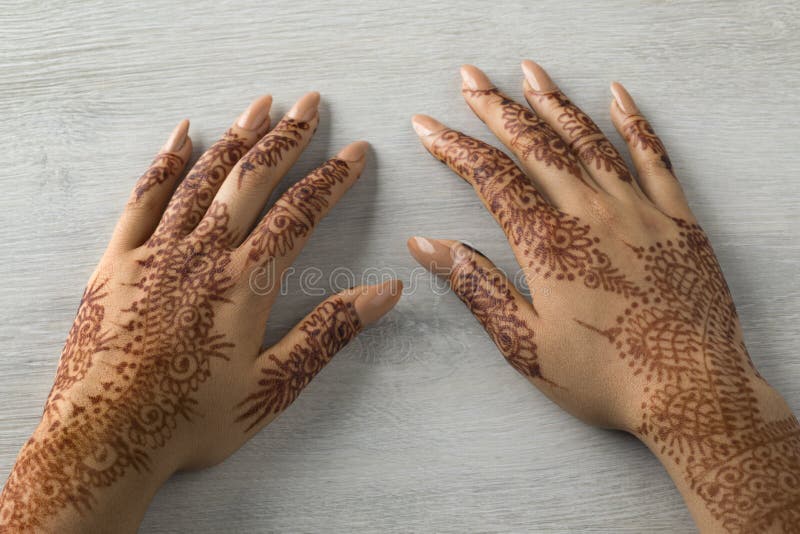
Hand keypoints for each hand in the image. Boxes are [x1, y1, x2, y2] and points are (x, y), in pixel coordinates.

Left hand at [0, 93, 400, 531]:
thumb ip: (329, 331)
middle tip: (311, 103)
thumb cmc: (193, 417)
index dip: (332, 178)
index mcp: (246, 281)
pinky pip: (144, 197)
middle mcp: (204, 252)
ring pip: (203, 178)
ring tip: (261, 106)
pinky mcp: (118, 260)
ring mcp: (157, 251)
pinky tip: (182, 135)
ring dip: (236, 138)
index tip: (356, 151)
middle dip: (286, 137)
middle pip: (253, 179)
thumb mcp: (275, 384)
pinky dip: (166, 162)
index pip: (300, 212)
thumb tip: (388, 291)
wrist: (106, 437)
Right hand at [408, 62, 799, 532]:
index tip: (428, 125)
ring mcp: (638, 209)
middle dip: (497, 107)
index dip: (455, 147)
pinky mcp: (677, 218)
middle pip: (535, 145)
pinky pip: (653, 155)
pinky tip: (617, 95)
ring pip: (588, 139)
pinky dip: (633, 121)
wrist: (692, 393)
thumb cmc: (605, 376)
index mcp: (548, 243)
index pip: (491, 178)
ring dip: (554, 102)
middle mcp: (591, 212)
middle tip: (470, 77)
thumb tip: (425, 244)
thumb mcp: (525, 342)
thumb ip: (476, 286)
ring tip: (528, 72)